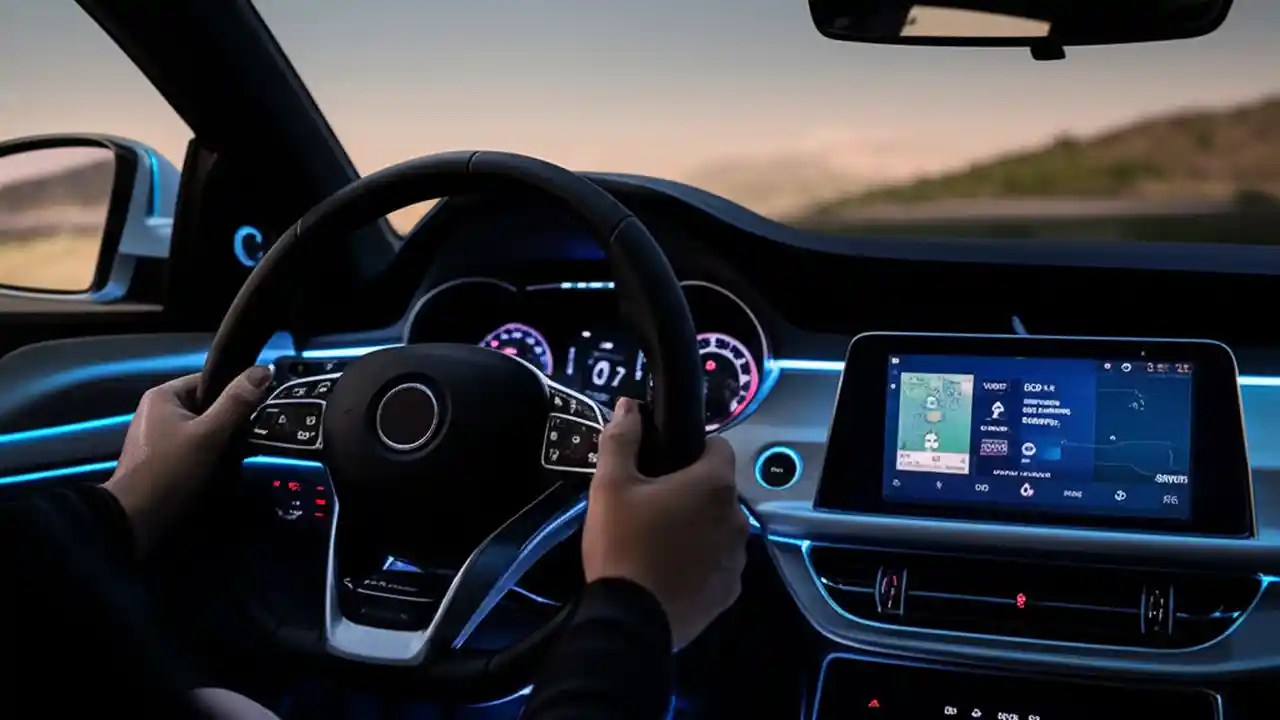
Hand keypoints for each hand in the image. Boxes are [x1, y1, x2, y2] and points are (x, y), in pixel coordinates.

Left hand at [105, 366, 272, 556]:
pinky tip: (222, 470)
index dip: (235, 394)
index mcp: (163, 395)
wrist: (135, 519)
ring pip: (202, 429)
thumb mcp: (209, 434)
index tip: (257, 411)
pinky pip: (193, 447)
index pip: (210, 381)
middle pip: (207, 406)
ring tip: (239, 456)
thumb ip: (236, 402)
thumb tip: (264, 368)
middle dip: (229, 422)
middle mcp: (157, 410)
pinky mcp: (160, 458)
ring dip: (221, 441)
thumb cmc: (171, 470)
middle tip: (250, 438)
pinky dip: (209, 455)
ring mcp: (157, 435)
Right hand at [582, 397, 747, 648]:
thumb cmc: (622, 544)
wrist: (628, 620)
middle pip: (718, 490)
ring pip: (721, 527)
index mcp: (714, 485)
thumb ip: (621, 440)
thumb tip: (628, 406)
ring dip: (700, 527)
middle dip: (692, 492)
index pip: (718, 447)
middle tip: (652, 505)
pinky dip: (702, 562)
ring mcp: (738, 557)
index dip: (693, 449)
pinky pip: (719, 563)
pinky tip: (671, 570)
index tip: (664, 464)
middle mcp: (738, 517)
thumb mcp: (610, 486)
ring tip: (660, 541)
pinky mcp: (731, 590)